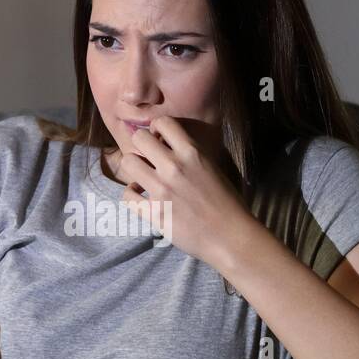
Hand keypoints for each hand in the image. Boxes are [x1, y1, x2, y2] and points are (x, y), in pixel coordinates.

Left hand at [117, 116, 256, 267]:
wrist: (230, 237)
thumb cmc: (228, 203)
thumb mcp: (213, 167)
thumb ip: (191, 154)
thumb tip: (170, 147)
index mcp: (192, 153)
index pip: (163, 122)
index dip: (157, 128)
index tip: (159, 139)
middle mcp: (173, 166)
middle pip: (139, 138)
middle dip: (141, 146)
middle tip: (147, 157)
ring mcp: (162, 189)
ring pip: (128, 163)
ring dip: (134, 168)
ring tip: (142, 176)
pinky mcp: (154, 213)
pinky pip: (127, 196)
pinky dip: (131, 195)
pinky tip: (140, 196)